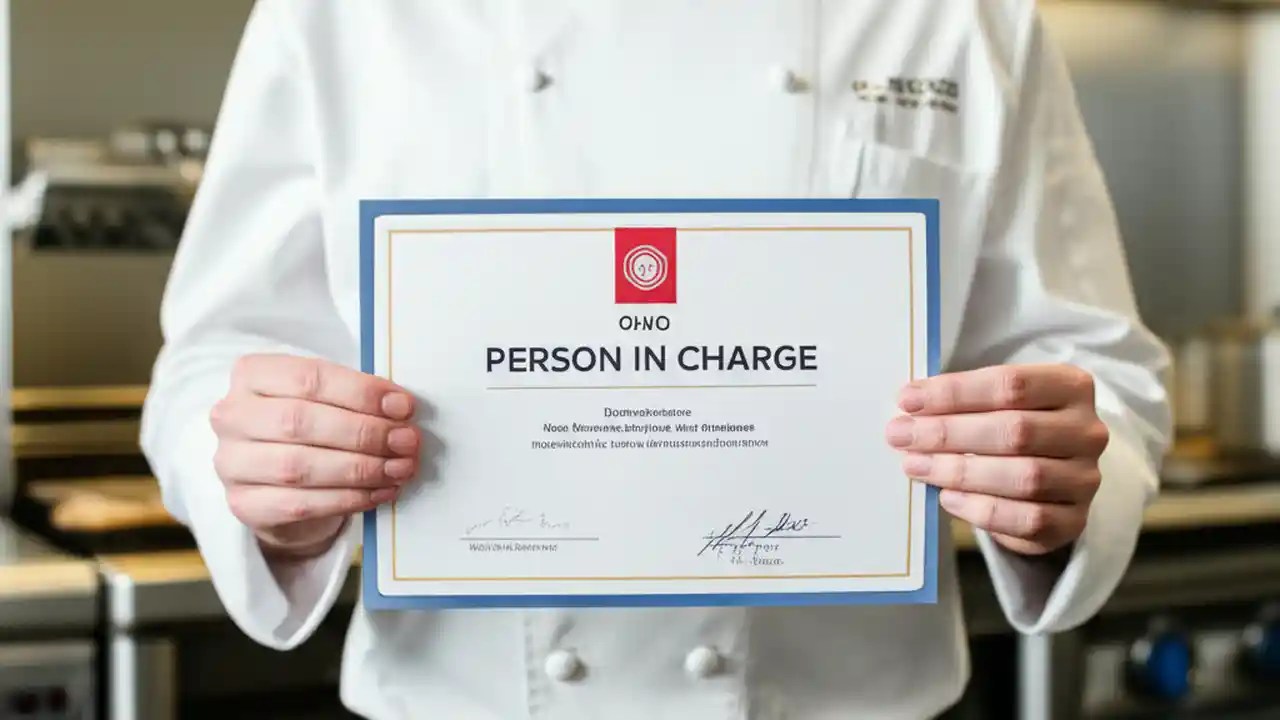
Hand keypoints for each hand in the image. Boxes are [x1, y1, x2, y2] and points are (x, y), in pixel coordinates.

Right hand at [211, 354, 420, 558]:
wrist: (279, 481)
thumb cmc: (311, 427)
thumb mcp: (328, 399)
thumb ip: (356, 397)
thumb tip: (400, 408)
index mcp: (252, 374)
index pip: (308, 378)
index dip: (361, 392)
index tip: (403, 405)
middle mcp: (232, 416)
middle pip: (301, 422)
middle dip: (365, 433)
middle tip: (406, 441)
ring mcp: (231, 463)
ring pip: (299, 466)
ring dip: (361, 469)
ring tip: (399, 468)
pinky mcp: (243, 504)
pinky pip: (300, 503)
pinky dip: (348, 499)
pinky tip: (379, 492)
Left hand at [886, 364, 1108, 555]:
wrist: (1048, 482)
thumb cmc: (1010, 428)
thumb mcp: (995, 404)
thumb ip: (963, 402)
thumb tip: (909, 406)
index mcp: (1071, 386)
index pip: (1011, 384)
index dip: (955, 392)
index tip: (907, 400)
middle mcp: (1087, 431)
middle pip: (1015, 430)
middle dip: (948, 433)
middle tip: (901, 435)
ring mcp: (1085, 479)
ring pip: (1023, 476)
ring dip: (959, 471)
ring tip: (915, 466)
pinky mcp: (1074, 521)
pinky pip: (1028, 518)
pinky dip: (981, 509)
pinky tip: (947, 498)